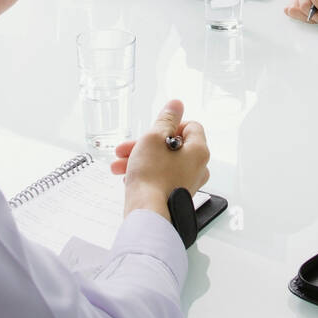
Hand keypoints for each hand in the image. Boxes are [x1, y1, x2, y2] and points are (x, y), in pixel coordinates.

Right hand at [111, 99, 210, 221]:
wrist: (147, 213)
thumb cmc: (151, 176)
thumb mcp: (154, 138)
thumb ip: (166, 119)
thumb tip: (177, 104)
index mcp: (198, 151)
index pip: (191, 126)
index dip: (170, 125)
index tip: (153, 131)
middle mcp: (198, 167)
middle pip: (173, 146)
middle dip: (146, 145)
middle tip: (126, 148)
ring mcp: (188, 183)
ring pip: (164, 162)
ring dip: (140, 159)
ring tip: (118, 164)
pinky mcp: (176, 195)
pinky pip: (161, 178)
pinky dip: (146, 174)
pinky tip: (127, 176)